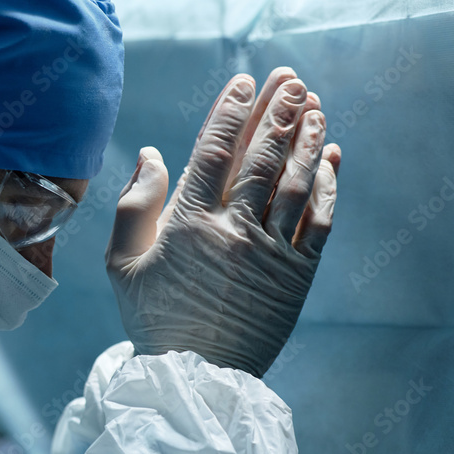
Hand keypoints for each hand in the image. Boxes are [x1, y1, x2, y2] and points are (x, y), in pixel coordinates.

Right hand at [105, 68, 340, 376]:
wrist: (195, 375)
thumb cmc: (152, 317)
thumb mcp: (122, 264)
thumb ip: (135, 205)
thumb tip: (153, 153)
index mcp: (189, 223)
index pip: (214, 152)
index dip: (231, 112)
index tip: (243, 82)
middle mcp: (234, 230)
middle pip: (262, 157)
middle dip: (279, 112)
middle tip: (291, 78)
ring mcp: (270, 252)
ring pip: (296, 183)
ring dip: (308, 139)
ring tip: (315, 105)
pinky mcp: (297, 275)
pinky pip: (320, 222)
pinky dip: (329, 186)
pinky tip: (332, 157)